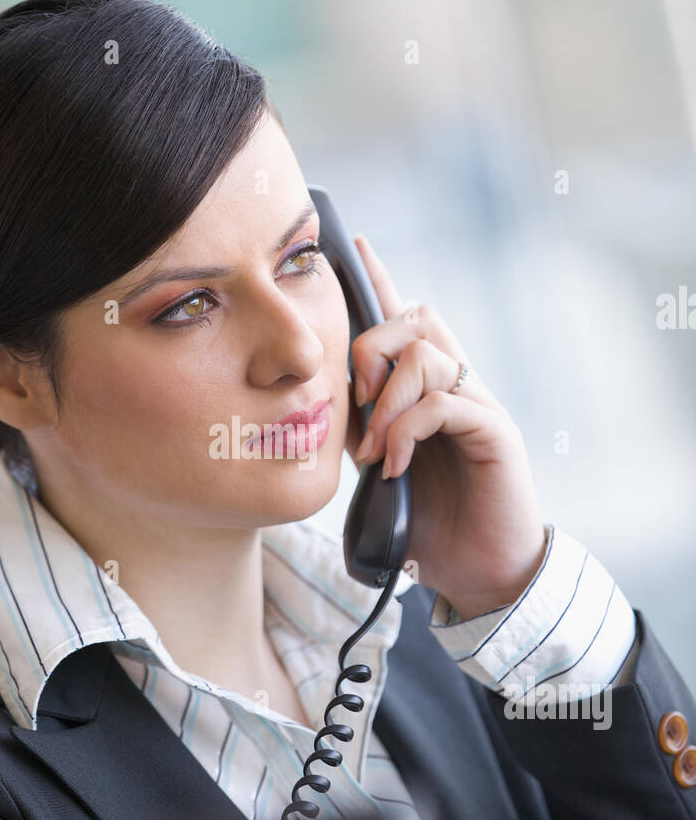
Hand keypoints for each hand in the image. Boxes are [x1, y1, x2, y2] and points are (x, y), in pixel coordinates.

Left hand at [344, 233, 546, 619]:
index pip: (408, 318)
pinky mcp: (496, 434)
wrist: (478, 573)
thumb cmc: (429, 523)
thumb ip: (358, 428)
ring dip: (385, 402)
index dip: (381, 279)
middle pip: (419, 318)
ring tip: (374, 452)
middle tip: (354, 403)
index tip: (353, 246)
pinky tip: (395, 466)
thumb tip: (323, 399)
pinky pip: (444, 402)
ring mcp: (480, 406)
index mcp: (429, 389)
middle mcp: (460, 385)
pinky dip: (407, 430)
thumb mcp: (378, 469)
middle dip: (372, 347)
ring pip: (428, 355)